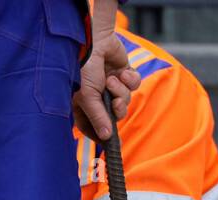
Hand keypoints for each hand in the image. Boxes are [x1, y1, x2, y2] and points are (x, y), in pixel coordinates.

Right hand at [73, 1, 139, 141]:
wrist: (95, 41)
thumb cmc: (84, 69)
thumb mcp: (88, 97)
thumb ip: (98, 118)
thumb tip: (106, 137)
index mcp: (83, 105)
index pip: (93, 127)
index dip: (101, 134)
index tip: (108, 141)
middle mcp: (97, 97)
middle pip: (114, 115)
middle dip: (117, 109)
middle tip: (115, 101)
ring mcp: (111, 86)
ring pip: (125, 100)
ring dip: (121, 90)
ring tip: (113, 79)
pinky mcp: (123, 74)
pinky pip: (134, 85)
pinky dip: (130, 79)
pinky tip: (122, 72)